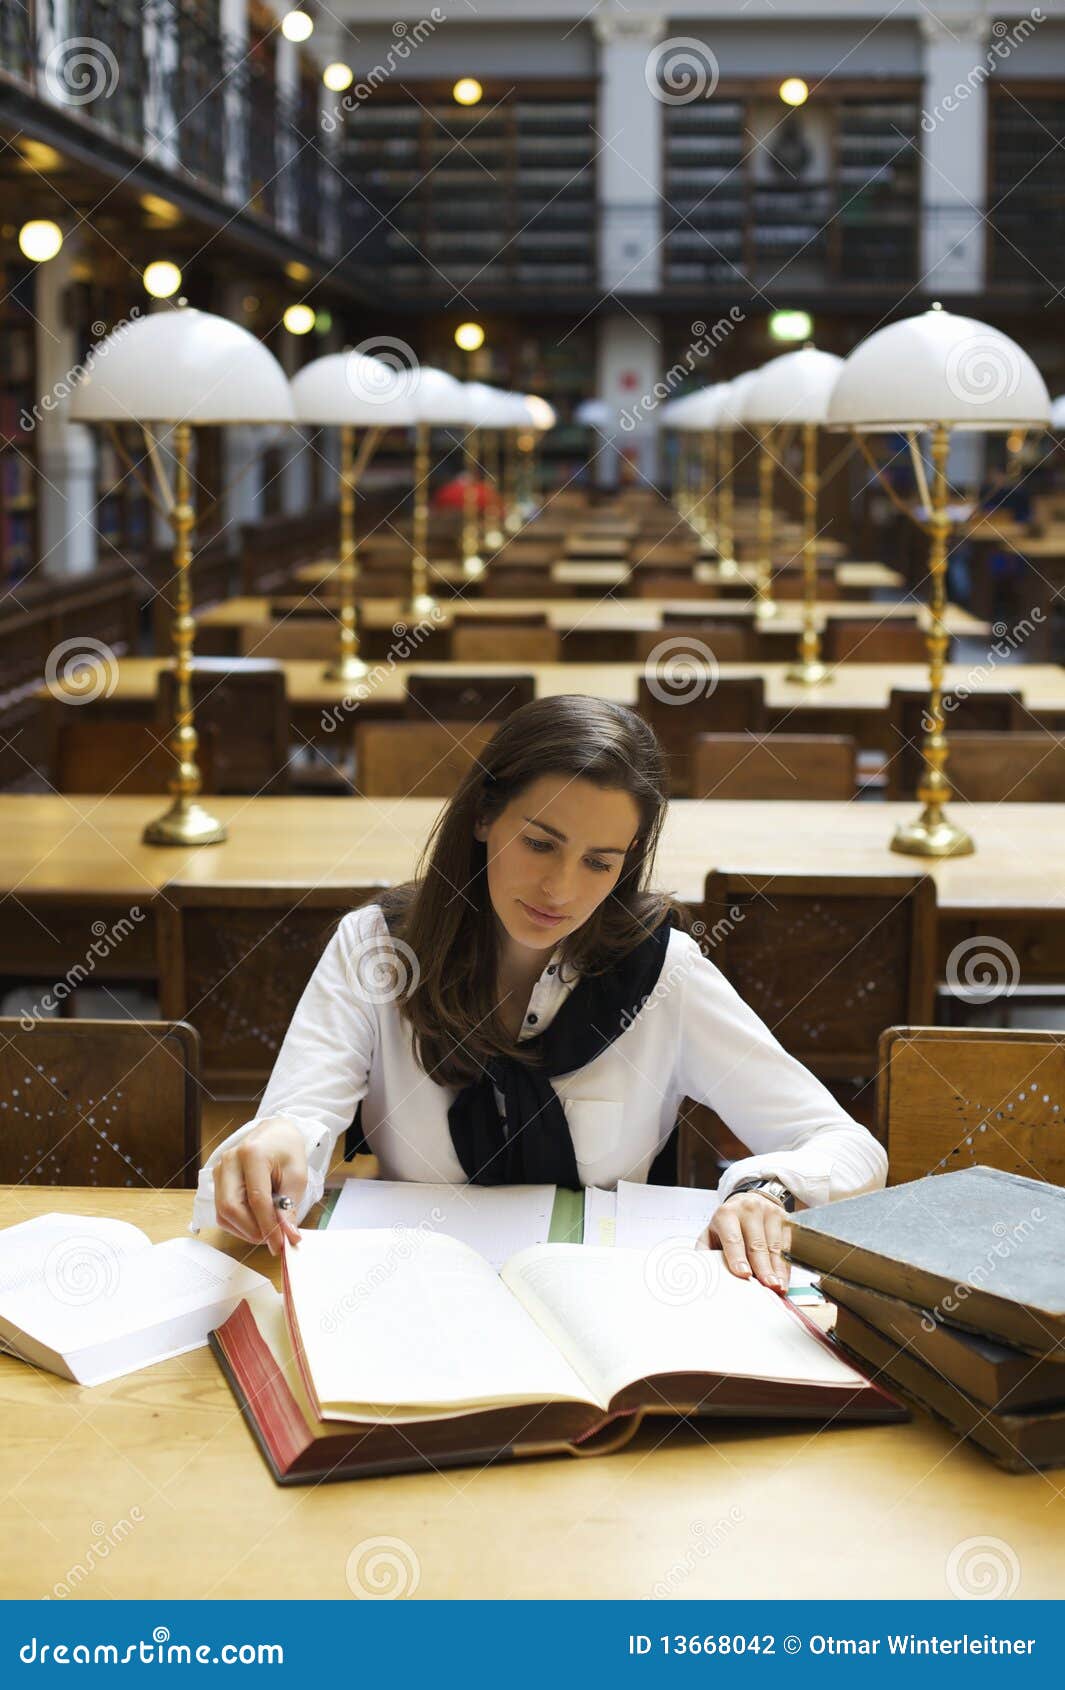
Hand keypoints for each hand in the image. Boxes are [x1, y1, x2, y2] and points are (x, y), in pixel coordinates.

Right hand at [212, 1118, 307, 1254]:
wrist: (274, 1135)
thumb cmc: (287, 1152)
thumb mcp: (297, 1176)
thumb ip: (290, 1206)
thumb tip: (287, 1235)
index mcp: (252, 1154)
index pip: (256, 1199)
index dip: (268, 1226)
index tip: (280, 1244)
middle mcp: (229, 1162)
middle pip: (231, 1208)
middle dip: (252, 1231)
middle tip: (273, 1240)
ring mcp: (219, 1171)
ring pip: (223, 1213)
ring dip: (245, 1230)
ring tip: (267, 1231)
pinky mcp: (217, 1182)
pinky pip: (222, 1212)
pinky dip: (238, 1225)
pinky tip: (256, 1223)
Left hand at [700, 1192, 790, 1290]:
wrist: (748, 1202)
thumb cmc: (728, 1224)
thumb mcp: (711, 1233)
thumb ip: (706, 1252)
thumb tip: (703, 1273)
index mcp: (726, 1214)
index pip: (732, 1238)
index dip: (738, 1257)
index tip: (743, 1274)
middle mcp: (749, 1210)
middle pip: (757, 1244)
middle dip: (763, 1268)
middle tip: (768, 1286)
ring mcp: (769, 1213)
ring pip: (775, 1246)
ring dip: (777, 1270)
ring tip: (778, 1287)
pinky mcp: (785, 1219)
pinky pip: (788, 1246)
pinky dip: (786, 1266)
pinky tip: (784, 1279)